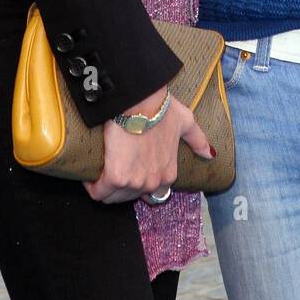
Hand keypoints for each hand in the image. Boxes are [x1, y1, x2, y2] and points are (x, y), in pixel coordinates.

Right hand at [83, 86, 213, 204]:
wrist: (141, 102)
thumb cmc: (161, 109)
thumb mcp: (185, 122)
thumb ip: (198, 139)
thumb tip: (209, 154)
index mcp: (168, 174)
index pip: (148, 192)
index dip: (134, 179)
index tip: (126, 166)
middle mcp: (154, 183)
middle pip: (128, 197)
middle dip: (119, 186)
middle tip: (111, 167)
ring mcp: (136, 182)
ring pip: (112, 197)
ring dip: (104, 187)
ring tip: (99, 171)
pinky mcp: (117, 177)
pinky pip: (98, 191)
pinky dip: (91, 185)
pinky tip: (89, 176)